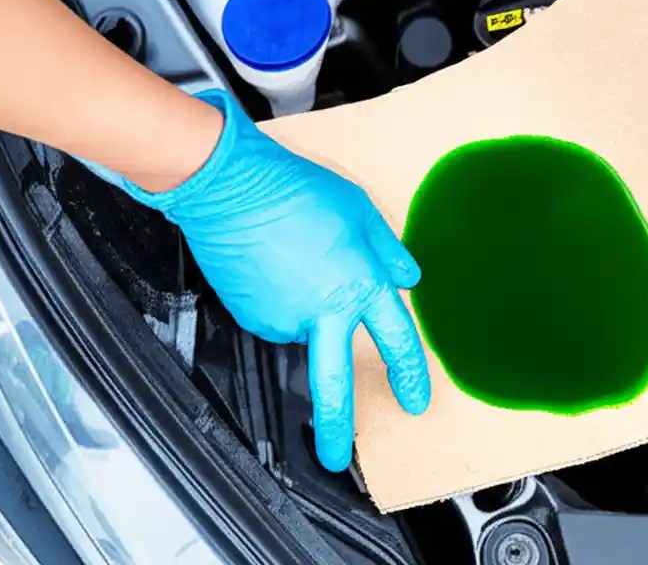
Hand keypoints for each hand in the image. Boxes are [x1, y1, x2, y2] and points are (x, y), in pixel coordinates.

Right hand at [104, 89, 429, 471]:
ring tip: (292, 259)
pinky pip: (275, 317)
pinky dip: (278, 299)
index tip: (416, 401)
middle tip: (335, 459)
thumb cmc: (297, 190)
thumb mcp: (360, 211)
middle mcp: (322, 312)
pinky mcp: (250, 316)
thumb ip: (388, 252)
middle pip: (333, 385)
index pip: (396, 341)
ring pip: (303, 330)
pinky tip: (270, 267)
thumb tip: (409, 280)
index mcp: (361, 285)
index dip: (410, 374)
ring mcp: (282, 319)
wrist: (231, 188)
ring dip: (303, 308)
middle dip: (336, 428)